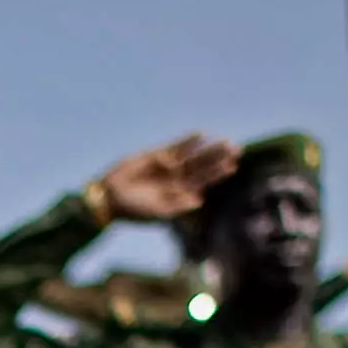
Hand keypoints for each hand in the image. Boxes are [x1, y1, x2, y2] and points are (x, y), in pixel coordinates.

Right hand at [100, 135, 239, 222]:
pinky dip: (188, 141)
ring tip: (225, 142)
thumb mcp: (157, 212)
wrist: (110, 197)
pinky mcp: (156, 156)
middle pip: (202, 166)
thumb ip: (177, 206)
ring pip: (193, 156)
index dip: (217, 173)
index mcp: (179, 194)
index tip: (232, 166)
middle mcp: (176, 180)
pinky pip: (176, 146)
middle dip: (218, 158)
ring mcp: (167, 167)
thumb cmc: (133, 210)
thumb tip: (199, 200)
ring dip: (208, 149)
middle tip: (236, 149)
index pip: (203, 181)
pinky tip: (201, 134)